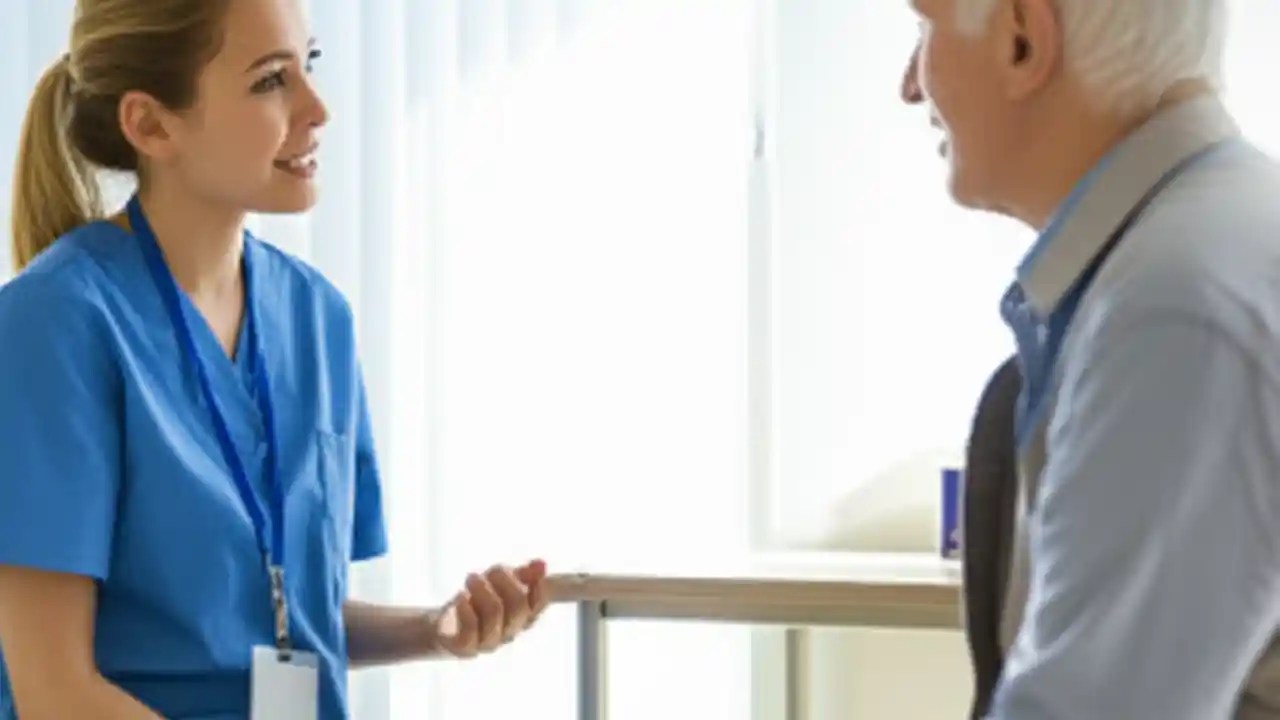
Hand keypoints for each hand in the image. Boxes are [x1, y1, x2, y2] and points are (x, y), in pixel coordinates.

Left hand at [433, 559, 548, 657]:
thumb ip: (522, 575)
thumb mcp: (500, 584)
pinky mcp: (466, 647)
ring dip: (482, 589)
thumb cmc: (477, 604)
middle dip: (504, 580)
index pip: (539, 603)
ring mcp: (490, 642)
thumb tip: (541, 564)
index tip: (525, 569)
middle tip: (491, 571)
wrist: (444, 629)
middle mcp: (510, 631)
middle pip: (518, 605)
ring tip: (471, 578)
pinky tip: (460, 597)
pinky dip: (466, 608)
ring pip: (494, 613)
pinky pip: (470, 629)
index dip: (536, 584)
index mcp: (523, 616)